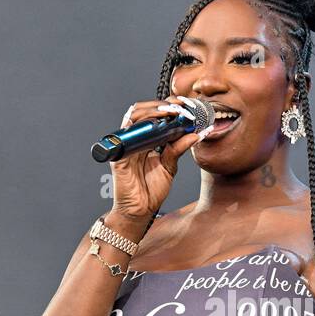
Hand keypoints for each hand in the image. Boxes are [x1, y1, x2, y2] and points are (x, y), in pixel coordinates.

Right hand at [109, 95, 212, 223]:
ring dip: (153, 109)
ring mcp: (126, 144)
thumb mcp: (170, 166)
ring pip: (134, 115)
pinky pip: (128, 133)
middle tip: (180, 104)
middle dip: (163, 104)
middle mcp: (135, 139)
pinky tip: (158, 123)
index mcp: (146, 141)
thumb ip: (178, 149)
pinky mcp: (120, 153)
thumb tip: (195, 134)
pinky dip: (143, 125)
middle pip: (144, 111)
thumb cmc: (151, 191)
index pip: (155, 116)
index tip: (186, 105)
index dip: (169, 108)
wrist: (140, 211)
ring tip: (171, 111)